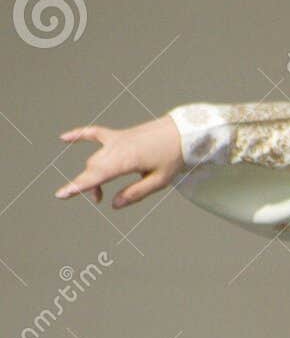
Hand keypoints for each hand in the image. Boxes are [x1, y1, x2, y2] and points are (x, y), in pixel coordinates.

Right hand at [55, 114, 183, 207]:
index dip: (78, 186)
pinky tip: (63, 138)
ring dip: (92, 173)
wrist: (181, 132)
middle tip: (99, 200)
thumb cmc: (173, 157)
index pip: (96, 175)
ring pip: (94, 158)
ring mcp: (116, 139)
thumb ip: (135, 193)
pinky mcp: (118, 135)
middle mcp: (116, 148)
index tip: (61, 194)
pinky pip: (94, 133)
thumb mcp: (159, 181)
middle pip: (94, 168)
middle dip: (91, 185)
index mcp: (126, 160)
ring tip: (99, 193)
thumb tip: (114, 205)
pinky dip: (78, 136)